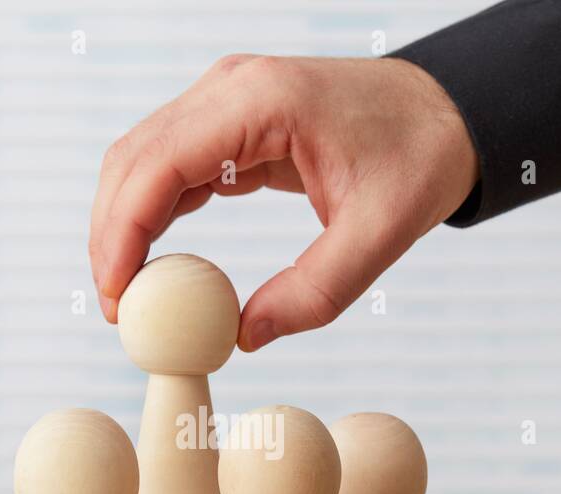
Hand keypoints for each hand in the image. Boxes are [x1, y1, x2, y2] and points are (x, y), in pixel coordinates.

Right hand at [89, 55, 479, 350]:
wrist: (447, 113)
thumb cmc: (420, 158)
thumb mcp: (380, 235)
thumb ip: (314, 293)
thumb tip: (242, 337)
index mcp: (262, 102)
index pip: (159, 164)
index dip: (123, 233)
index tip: (117, 296)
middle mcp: (230, 89)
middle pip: (133, 160)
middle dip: (113, 237)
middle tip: (119, 310)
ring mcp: (226, 99)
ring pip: (142, 160)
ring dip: (125, 226)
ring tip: (131, 295)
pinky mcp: (231, 120)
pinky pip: (172, 165)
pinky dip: (153, 213)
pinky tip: (158, 263)